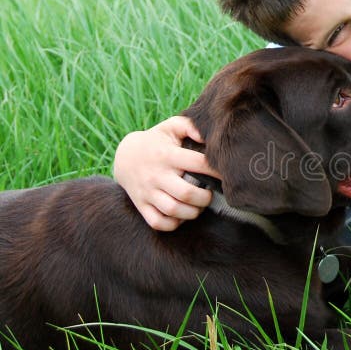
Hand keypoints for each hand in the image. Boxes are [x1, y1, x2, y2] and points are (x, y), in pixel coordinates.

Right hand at [113, 116, 220, 230]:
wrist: (124, 156)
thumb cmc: (157, 141)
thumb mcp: (170, 127)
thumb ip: (190, 126)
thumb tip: (207, 136)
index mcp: (168, 155)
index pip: (198, 163)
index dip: (216, 170)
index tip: (226, 175)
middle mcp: (157, 175)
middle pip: (186, 193)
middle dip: (205, 198)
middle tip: (209, 195)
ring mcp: (148, 192)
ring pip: (173, 210)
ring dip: (192, 212)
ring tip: (198, 206)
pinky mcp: (141, 205)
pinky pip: (158, 222)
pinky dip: (173, 223)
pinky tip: (181, 215)